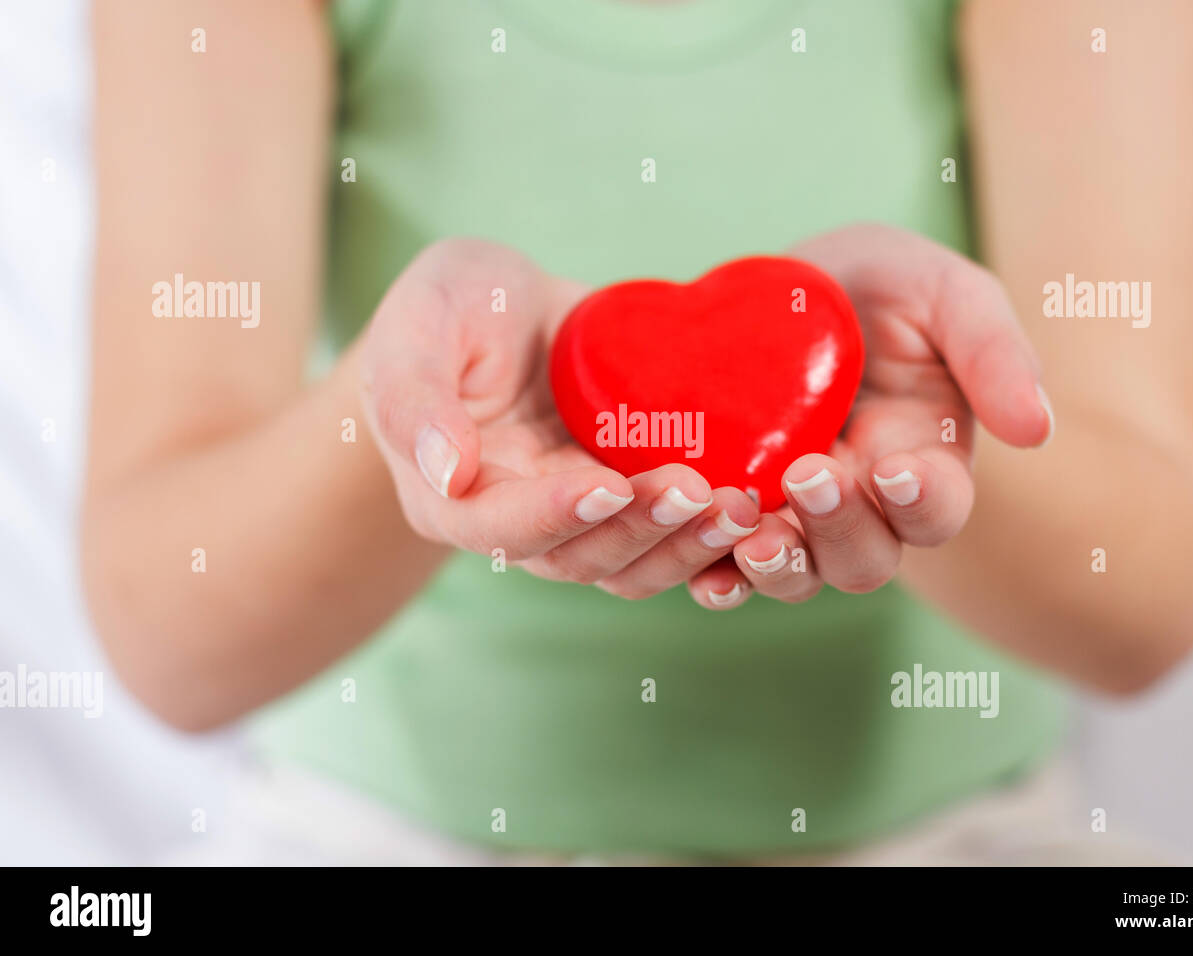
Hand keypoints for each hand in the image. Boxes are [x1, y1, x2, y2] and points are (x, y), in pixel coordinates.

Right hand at [360, 238, 762, 595]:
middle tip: (701, 493)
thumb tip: (446, 473)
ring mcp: (578, 518)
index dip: (553, 515)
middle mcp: (516, 524)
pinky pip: (670, 534)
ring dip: (687, 544)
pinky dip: (711, 530)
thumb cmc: (450, 306)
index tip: (606, 486)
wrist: (504, 307)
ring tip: (742, 506)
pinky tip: (759, 502)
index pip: (499, 528)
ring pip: (634, 562)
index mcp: (452, 497)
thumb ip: (416, 396)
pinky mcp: (628, 499)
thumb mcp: (418, 324)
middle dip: (641, 530)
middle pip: (579, 557)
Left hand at [686, 223, 1052, 609]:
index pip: (937, 511)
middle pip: (864, 560)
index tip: (895, 467)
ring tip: (747, 526)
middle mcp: (863, 507)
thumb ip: (994, 350)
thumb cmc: (882, 288)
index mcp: (925, 463)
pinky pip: (719, 565)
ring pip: (794, 576)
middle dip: (839, 529)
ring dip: (774, 564)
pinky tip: (695, 556)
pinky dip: (709, 572)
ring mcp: (792, 516)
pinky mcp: (731, 512)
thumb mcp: (945, 294)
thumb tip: (1037, 429)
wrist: (785, 288)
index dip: (922, 503)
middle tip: (810, 475)